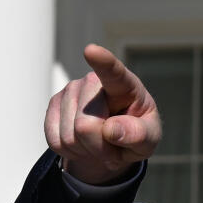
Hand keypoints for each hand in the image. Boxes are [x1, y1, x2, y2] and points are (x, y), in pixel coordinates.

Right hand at [43, 44, 160, 185]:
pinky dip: (71, 152)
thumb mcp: (148, 140)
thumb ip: (139, 135)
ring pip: (69, 137)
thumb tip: (112, 130)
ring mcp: (70, 90)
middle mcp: (93, 81)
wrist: (113, 141)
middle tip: (112, 147)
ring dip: (86, 151)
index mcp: (124, 84)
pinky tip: (82, 144)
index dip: (102, 61)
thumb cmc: (136, 135)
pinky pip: (55, 141)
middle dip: (99, 147)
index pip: (112, 71)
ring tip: (99, 144)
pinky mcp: (53, 105)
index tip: (91, 50)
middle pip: (85, 125)